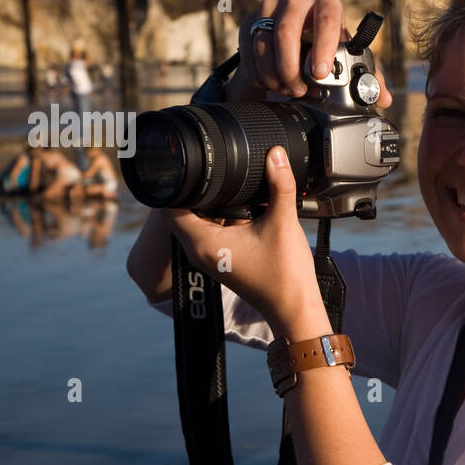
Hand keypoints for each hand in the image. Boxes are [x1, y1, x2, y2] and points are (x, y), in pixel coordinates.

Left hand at [162, 146, 321, 333]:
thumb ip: (279, 184)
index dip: (174, 183)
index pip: (169, 207)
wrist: (294, 309)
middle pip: (179, 212)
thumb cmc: (285, 275)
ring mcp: (210, 258)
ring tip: (224, 184)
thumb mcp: (283, 222)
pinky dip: (218, 216)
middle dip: (191, 190)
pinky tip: (239, 206)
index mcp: (203, 242)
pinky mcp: (223, 260)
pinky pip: (209, 231)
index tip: (185, 165)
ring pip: (195, 222)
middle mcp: (200, 251)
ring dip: (205, 204)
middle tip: (208, 168)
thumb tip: (276, 154)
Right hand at [228, 0, 393, 106]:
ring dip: (275, 75)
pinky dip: (260, 74)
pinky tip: (273, 84)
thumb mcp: (347, 56)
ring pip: (264, 44)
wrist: (297, 39)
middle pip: (286, 32)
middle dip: (291, 68)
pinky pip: (250, 52)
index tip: (319, 73)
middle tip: (300, 90)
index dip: (322, 46)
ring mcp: (269, 7)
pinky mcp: (249, 22)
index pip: (326, 18)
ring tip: (289, 90)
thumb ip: (368, 76)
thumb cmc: (328, 46)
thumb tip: (383, 98)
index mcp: (326, 2)